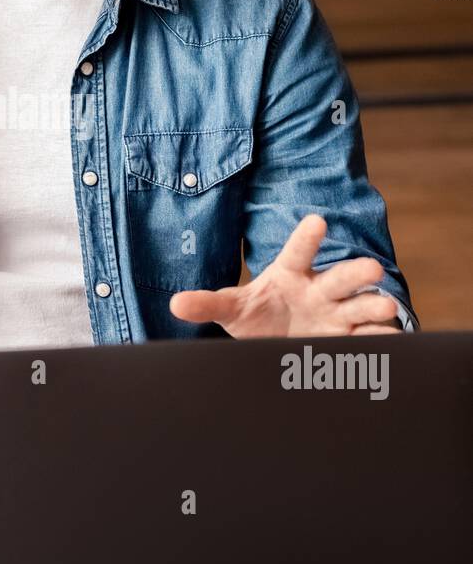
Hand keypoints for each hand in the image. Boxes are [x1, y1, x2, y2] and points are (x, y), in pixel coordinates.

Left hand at [169, 214, 402, 338]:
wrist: (281, 342)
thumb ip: (207, 305)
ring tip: (386, 307)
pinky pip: (369, 336)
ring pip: (360, 304)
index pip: (297, 252)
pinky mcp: (349, 338)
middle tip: (372, 269)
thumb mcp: (232, 310)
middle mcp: (319, 290)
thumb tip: (175, 304)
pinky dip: (380, 338)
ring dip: (374, 305)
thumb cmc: (258, 316)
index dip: (306, 238)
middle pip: (338, 277)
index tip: (316, 220)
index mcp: (290, 274)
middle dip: (354, 273)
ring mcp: (337, 314)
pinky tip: (388, 340)